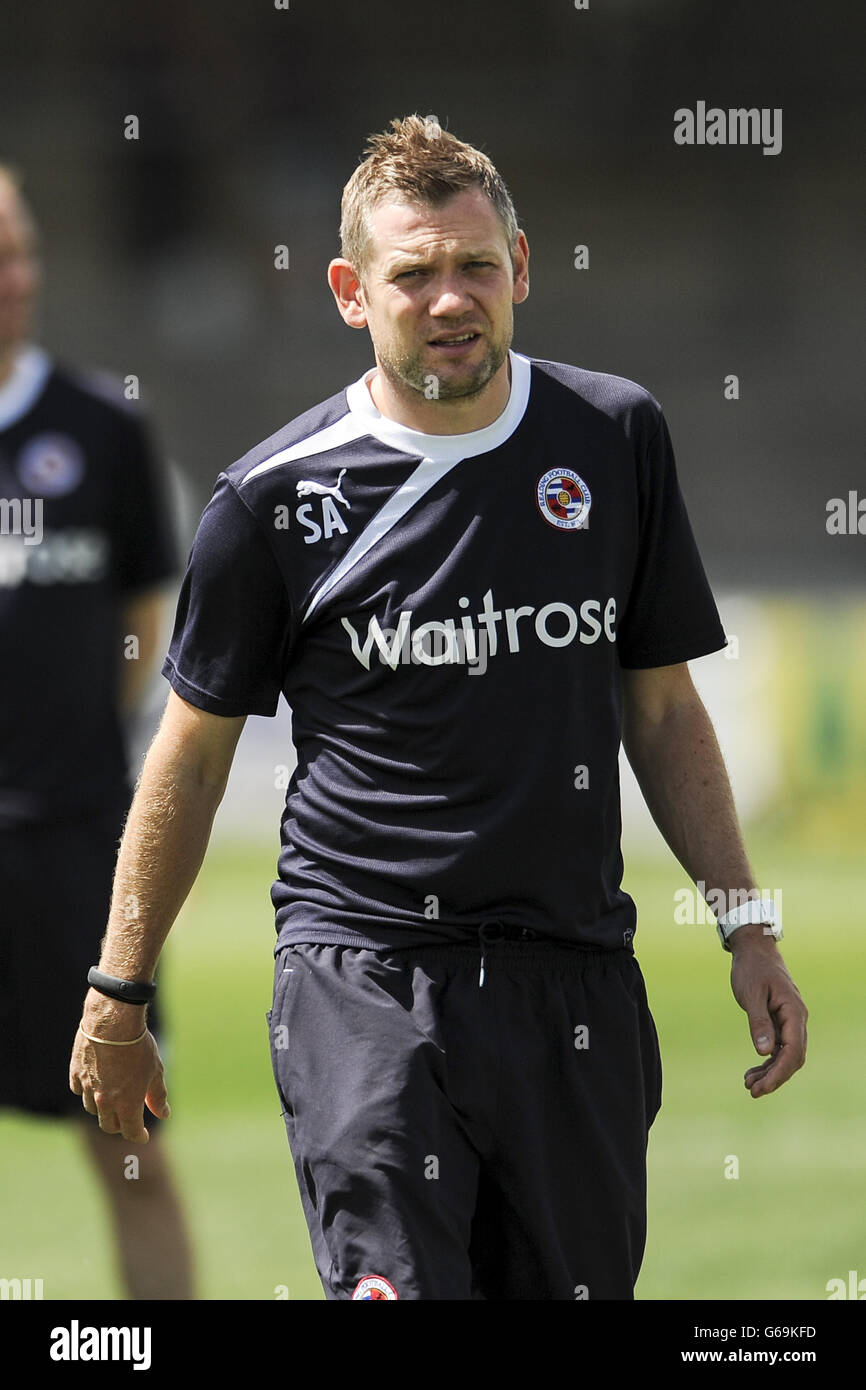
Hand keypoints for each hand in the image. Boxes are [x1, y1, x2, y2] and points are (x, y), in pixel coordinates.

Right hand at [69, 1010, 169, 1142]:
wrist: (113, 1022)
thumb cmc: (138, 1046)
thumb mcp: (155, 1071)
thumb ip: (158, 1097)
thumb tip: (164, 1114)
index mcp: (127, 1104)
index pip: (131, 1132)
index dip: (139, 1136)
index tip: (143, 1135)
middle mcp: (105, 1102)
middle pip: (109, 1125)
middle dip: (120, 1125)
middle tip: (128, 1119)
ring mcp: (87, 1089)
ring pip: (92, 1109)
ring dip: (103, 1108)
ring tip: (113, 1096)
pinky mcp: (75, 1074)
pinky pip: (79, 1091)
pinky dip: (87, 1091)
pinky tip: (95, 1082)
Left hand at [729, 928, 807, 1096]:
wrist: (753, 949)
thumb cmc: (752, 968)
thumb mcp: (751, 994)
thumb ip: (759, 1022)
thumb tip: (765, 1052)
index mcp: (794, 1012)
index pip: (793, 1051)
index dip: (779, 1073)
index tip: (761, 1088)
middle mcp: (797, 1019)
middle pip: (793, 1058)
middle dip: (774, 1077)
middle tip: (752, 1091)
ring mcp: (791, 1020)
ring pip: (787, 1055)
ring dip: (770, 1072)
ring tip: (749, 1085)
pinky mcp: (781, 1021)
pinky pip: (780, 1046)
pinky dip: (768, 1060)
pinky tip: (754, 1071)